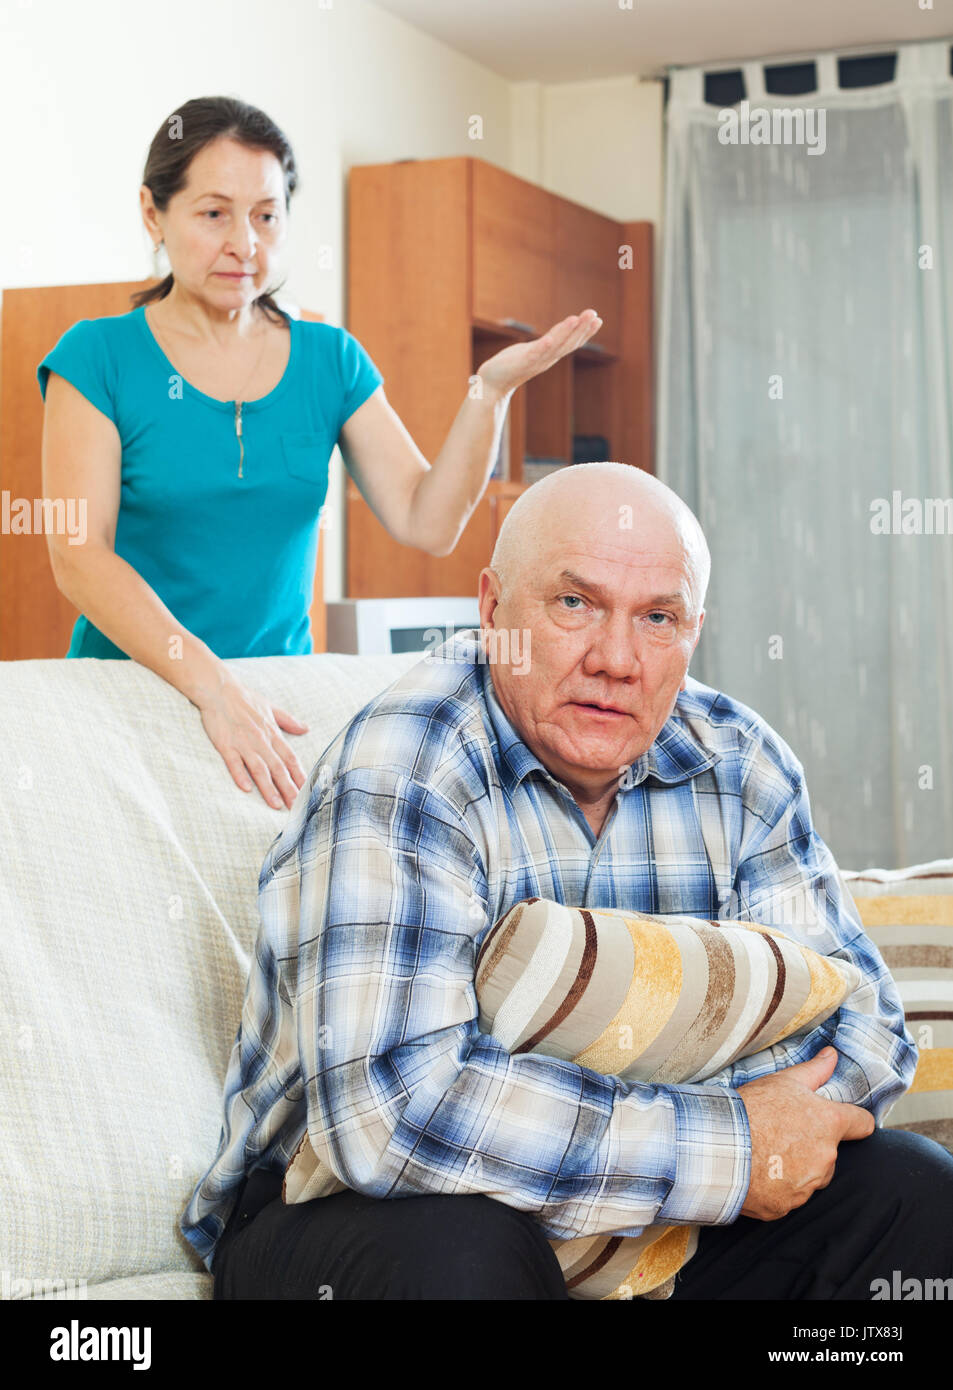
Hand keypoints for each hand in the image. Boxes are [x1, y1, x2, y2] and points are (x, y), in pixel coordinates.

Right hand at [195, 671, 308, 809]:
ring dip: (268, 787)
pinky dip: (240, 775)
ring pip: (259, 769)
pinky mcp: (225, 744)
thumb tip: (306, 729)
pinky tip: (246, 789)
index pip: (290, 758)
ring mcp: (243, 743)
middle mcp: (261, 740)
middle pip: (278, 768)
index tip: (307, 791)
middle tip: (296, 806)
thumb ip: (288, 721)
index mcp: (272, 733)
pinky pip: (234, 762)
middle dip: (288, 788)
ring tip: (276, 804)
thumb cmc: (245, 698)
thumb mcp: (271, 708)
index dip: (299, 775)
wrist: (219, 689)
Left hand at [476, 310, 602, 397]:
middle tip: (594, 315)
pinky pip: (535, 354)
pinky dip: (544, 347)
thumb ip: (545, 345)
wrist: (492, 384)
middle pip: (568, 343)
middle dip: (581, 329)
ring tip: (576, 319)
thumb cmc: (510, 366)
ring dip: (566, 333)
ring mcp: (535, 361)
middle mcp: (546, 359)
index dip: (585, 332)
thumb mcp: (532, 352)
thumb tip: (554, 336)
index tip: (598, 319)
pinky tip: (551, 339)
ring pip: (554, 346)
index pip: (571, 342)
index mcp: (550, 355)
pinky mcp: (521, 362)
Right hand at [736, 1046, 874, 1220]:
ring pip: (811, 1177)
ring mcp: (807, 1185)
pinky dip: (777, 1187)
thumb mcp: (784, 1081)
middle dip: (813, 1146)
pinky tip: (757, 1172)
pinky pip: (788, 1196)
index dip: (856, 1121)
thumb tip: (832, 1055)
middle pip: (830, 1153)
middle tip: (783, 1134)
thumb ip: (815, 1071)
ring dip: (796, 1168)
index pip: (862, 1124)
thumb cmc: (753, 1109)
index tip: (850, 1122)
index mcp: (829, 1125)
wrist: (721, 1144)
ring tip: (766, 1152)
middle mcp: (826, 1158)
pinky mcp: (786, 1206)